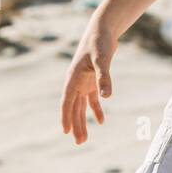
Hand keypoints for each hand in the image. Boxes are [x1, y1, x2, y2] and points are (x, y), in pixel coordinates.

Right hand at [60, 17, 116, 143]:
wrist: (102, 30)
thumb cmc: (99, 42)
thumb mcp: (102, 59)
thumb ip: (104, 78)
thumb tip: (107, 97)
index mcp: (73, 78)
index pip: (67, 101)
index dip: (66, 116)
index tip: (65, 131)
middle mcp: (75, 82)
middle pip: (74, 107)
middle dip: (76, 124)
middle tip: (79, 142)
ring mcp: (83, 82)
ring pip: (81, 106)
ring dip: (82, 121)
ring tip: (84, 138)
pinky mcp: (92, 80)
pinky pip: (92, 99)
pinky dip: (96, 109)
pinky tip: (102, 121)